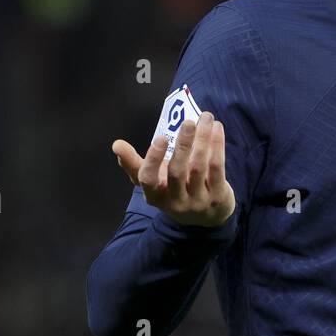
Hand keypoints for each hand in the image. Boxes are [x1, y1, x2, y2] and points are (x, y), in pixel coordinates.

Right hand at [112, 111, 235, 227]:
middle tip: (188, 122)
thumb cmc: (174, 190)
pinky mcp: (218, 197)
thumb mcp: (154, 182)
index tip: (160, 138)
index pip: (149, 180)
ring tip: (206, 118)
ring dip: (203, 140)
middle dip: (183, 145)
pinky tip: (217, 128)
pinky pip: (217, 168)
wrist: (207, 216)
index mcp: (155, 196)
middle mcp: (176, 202)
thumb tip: (116, 145)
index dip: (153, 159)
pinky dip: (217, 146)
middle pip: (177, 172)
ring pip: (199, 167)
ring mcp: (198, 201)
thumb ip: (134, 164)